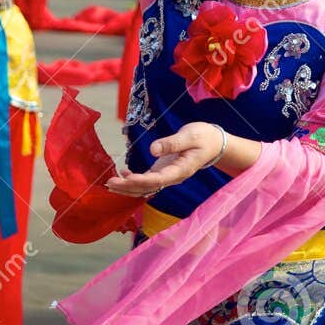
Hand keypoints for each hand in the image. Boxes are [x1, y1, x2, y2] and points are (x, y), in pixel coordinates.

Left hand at [104, 121, 223, 196]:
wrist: (214, 143)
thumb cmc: (204, 138)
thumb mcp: (190, 136)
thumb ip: (172, 143)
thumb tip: (153, 149)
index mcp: (180, 170)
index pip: (158, 179)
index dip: (141, 180)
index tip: (126, 177)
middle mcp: (172, 177)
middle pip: (148, 187)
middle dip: (128, 187)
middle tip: (109, 183)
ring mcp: (167, 176)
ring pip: (146, 187)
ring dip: (128, 187)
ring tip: (110, 183)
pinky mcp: (164, 171)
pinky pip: (147, 180)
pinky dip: (134, 180)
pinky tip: (123, 173)